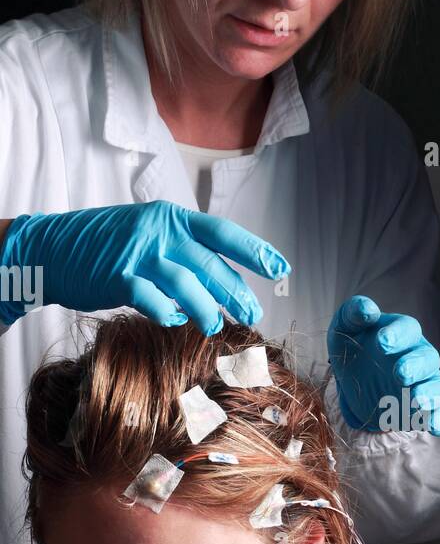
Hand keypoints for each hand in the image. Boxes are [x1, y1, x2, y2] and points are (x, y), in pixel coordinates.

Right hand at [0, 200, 290, 332]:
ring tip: (215, 325)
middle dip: (237, 292)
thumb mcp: (150, 233)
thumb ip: (183, 250)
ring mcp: (138, 253)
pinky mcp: (118, 278)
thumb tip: (224, 280)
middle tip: (254, 313)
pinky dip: (168, 315)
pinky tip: (172, 320)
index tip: (280, 268)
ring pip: (186, 285)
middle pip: (210, 264)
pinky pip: (153, 302)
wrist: (54, 248)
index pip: (222, 232)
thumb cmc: (109, 246)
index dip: (254, 251)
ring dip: (206, 309)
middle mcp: (158, 231)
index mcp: (172, 217)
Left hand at [327, 295, 439, 433]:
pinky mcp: (423, 406)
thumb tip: (368, 310)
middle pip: (427, 357)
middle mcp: (418, 355)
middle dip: (415, 366)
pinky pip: (439, 412)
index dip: (397, 334)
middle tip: (400, 373)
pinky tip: (434, 428)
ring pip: (438, 385)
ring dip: (431, 393)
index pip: (408, 328)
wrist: (356, 379)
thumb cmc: (355, 347)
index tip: (382, 342)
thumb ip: (353, 314)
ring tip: (417, 400)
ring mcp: (424, 382)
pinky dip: (439, 419)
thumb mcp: (345, 329)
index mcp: (402, 332)